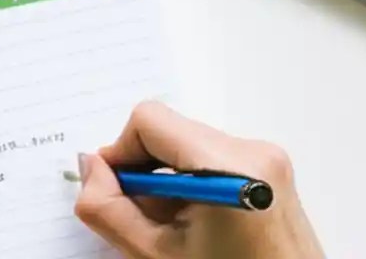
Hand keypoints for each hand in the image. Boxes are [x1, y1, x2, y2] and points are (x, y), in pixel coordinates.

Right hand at [76, 102, 324, 258]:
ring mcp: (269, 160)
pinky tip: (196, 228)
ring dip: (169, 182)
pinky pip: (216, 162)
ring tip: (175, 231)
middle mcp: (255, 151)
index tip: (112, 188)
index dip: (120, 153)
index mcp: (229, 165)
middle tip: (140, 220)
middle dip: (145, 172)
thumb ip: (110, 209)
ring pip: (191, 148)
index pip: (150, 120)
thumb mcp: (156, 256)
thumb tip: (91, 168)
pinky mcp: (274, 173)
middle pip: (171, 133)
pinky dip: (193, 187)